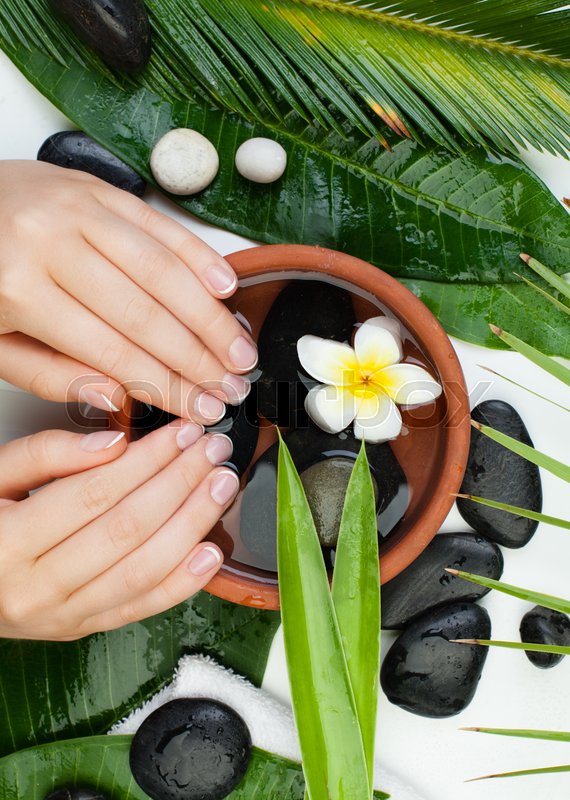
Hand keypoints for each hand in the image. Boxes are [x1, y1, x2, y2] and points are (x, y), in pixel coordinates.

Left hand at [0, 160, 256, 421]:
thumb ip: (50, 374)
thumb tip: (117, 398)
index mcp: (17, 288)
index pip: (114, 351)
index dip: (166, 386)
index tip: (201, 408)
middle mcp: (53, 241)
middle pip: (147, 312)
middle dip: (198, 357)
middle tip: (233, 387)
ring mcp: (79, 207)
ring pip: (162, 268)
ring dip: (210, 315)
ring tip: (240, 349)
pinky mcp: (97, 188)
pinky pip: (159, 224)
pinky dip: (198, 255)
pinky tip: (226, 286)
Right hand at [0, 422, 236, 639]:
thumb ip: (45, 454)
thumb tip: (113, 445)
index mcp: (8, 542)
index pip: (95, 494)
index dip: (147, 460)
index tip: (181, 433)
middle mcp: (37, 587)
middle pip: (128, 530)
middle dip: (180, 484)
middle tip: (211, 451)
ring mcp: (64, 615)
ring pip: (144, 570)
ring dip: (192, 524)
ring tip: (220, 486)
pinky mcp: (85, 628)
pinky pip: (143, 608)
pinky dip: (184, 582)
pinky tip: (211, 550)